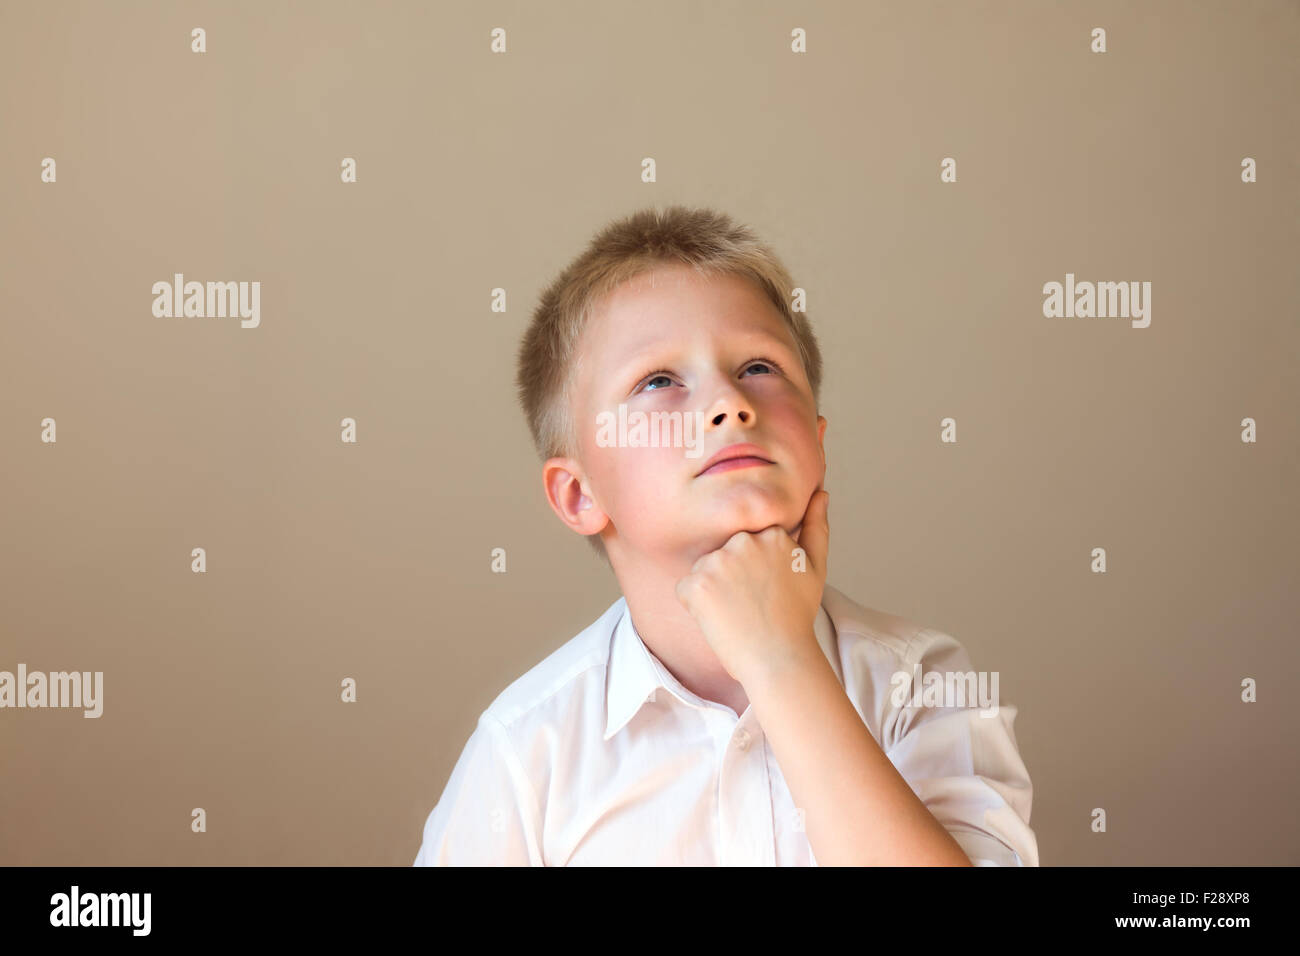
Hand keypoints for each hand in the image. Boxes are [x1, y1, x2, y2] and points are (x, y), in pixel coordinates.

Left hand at [675, 488, 829, 687]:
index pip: (747, 543)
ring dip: (713, 589)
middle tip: (752, 604)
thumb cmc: (796, 616)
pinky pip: (686, 589)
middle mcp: (743, 541)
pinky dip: (695, 606)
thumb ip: (816, 527)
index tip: (765, 590)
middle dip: (732, 575)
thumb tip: (820, 493)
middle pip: (724, 553)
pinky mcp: (696, 584)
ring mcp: (718, 562)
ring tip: (737, 613)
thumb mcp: (814, 568)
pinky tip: (720, 620)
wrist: (778, 659)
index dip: (753, 570)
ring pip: (705, 569)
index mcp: (771, 533)